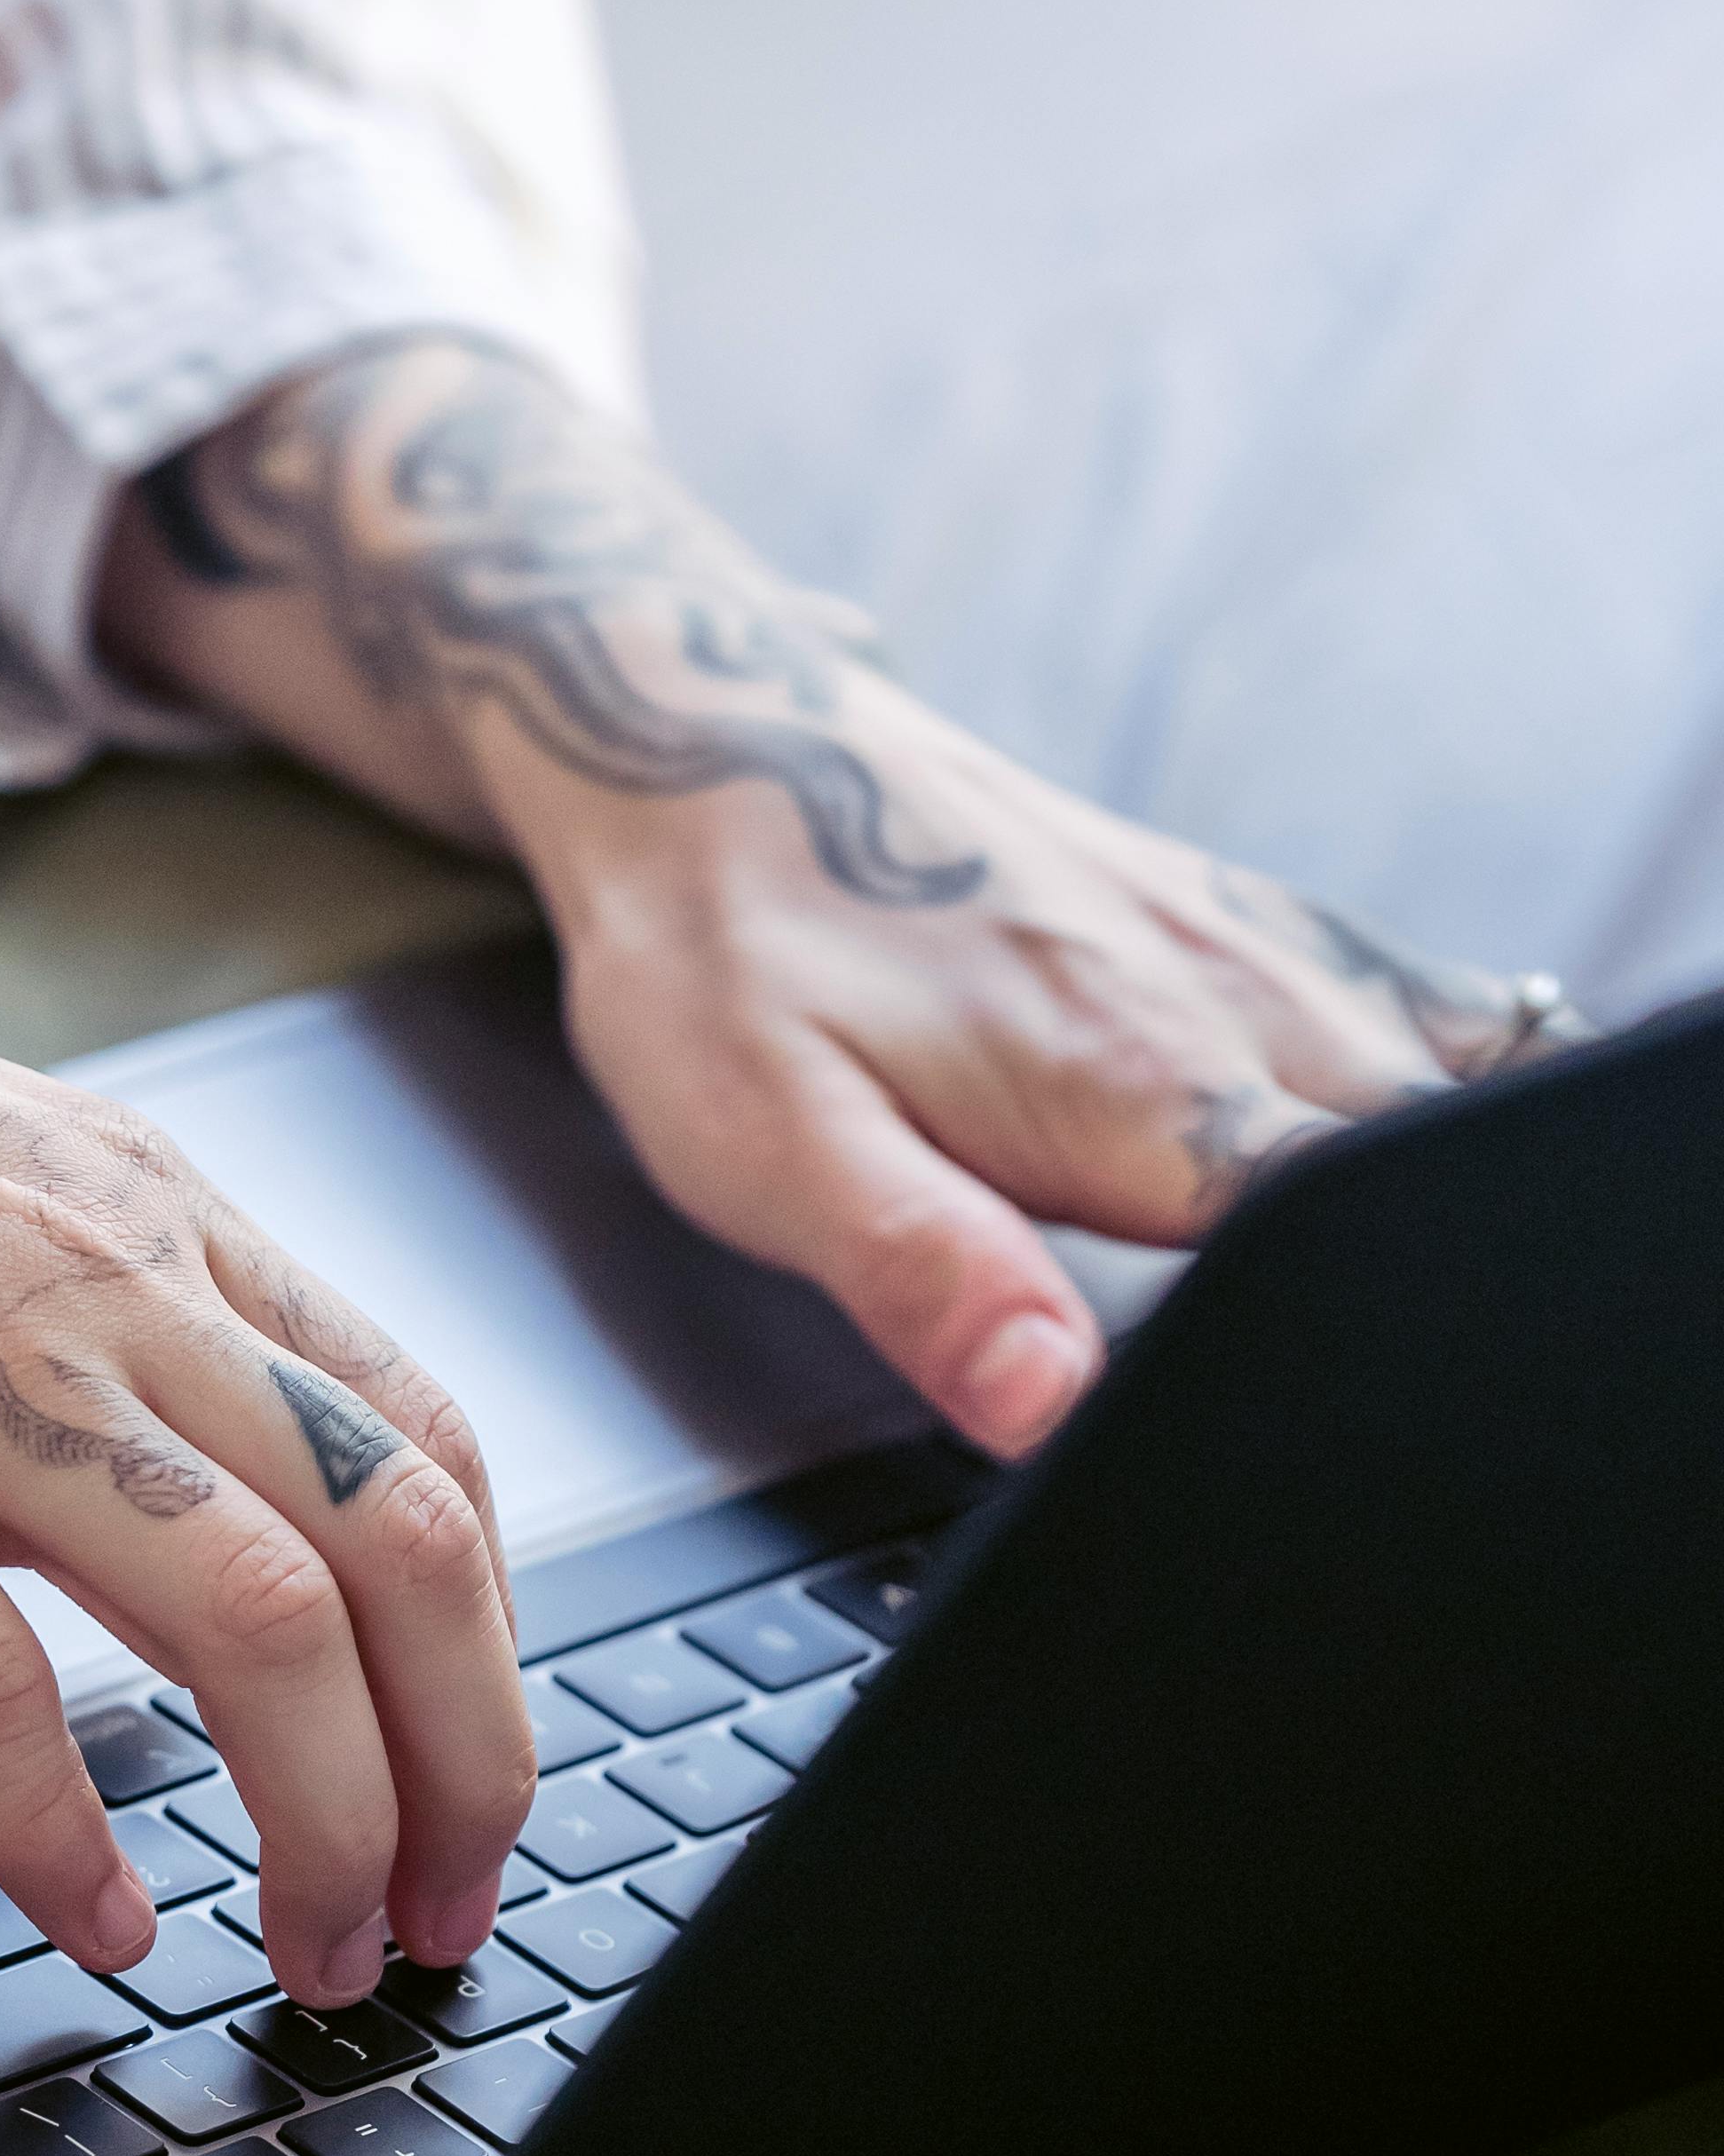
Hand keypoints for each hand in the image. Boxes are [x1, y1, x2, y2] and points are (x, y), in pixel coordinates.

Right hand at [0, 823, 534, 2004]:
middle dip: (464, 1772)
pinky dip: (66, 1839)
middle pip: (402, 1551)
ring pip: (261, 1624)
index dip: (492, 1649)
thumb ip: (91, 1352)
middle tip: (438, 1916)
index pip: (426, 1448)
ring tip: (309, 1949)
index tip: (474, 1781)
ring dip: (325, 1824)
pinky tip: (100, 1922)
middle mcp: (97, 1286)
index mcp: (149, 1218)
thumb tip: (191, 1543)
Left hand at [516, 677, 1535, 1454]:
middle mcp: (1230, 1001)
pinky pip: (1410, 1000)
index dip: (1346, 1341)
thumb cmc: (722, 948)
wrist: (703, 745)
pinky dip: (1433, 1079)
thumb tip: (1045, 1410)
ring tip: (1384, 1268)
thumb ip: (928, 1282)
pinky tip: (1388, 1138)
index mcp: (1139, 1085)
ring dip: (1442, 1176)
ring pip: (1451, 1077)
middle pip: (1434, 1169)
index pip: (1347, 1240)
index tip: (1308, 1401)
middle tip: (1336, 1358)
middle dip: (1424, 1272)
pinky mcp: (1232, 915)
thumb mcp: (775, 1149)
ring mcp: (1247, 945)